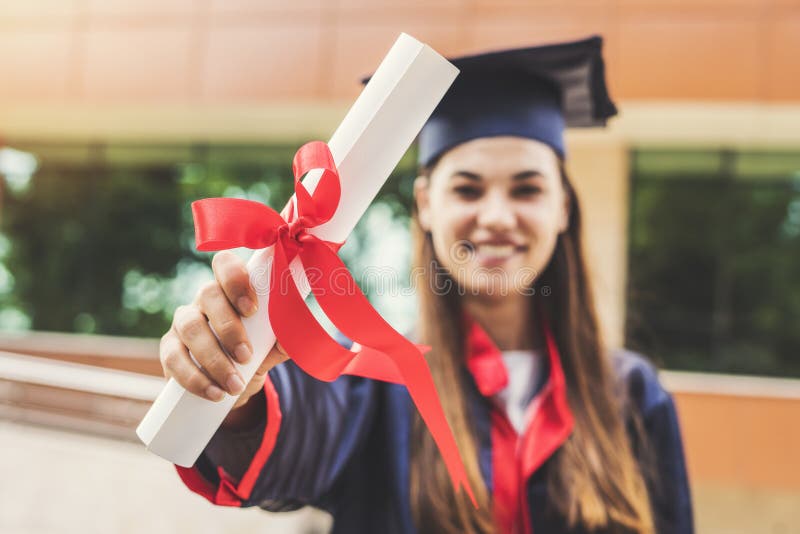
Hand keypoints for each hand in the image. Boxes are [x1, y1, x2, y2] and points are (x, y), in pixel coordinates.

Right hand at [159, 250, 288, 421]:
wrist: (233, 386)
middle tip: (246, 355)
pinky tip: (215, 393)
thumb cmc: (255, 354)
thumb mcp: (272, 347)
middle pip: (208, 294)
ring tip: (235, 384)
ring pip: (191, 327)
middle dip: (229, 327)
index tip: (252, 308)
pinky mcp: (170, 349)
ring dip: (215, 358)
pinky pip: (174, 358)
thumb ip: (284, 338)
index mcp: (231, 289)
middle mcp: (204, 299)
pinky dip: (195, 379)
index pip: (225, 264)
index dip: (235, 280)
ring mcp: (183, 322)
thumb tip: (298, 331)